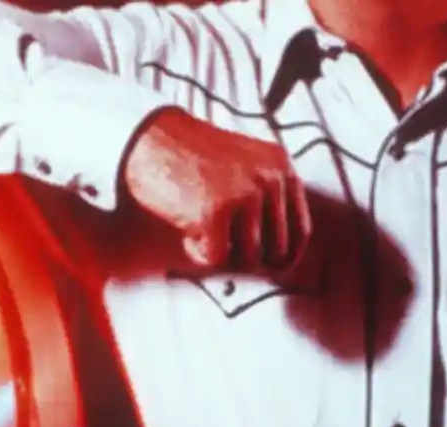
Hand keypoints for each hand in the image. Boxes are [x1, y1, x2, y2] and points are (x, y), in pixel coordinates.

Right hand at [122, 108, 311, 271]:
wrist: (145, 134)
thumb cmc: (190, 158)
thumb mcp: (243, 168)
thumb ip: (267, 203)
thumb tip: (282, 265)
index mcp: (281, 168)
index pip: (301, 232)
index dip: (285, 259)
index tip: (268, 272)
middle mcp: (270, 180)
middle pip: (275, 252)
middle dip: (247, 260)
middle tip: (221, 247)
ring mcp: (245, 193)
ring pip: (246, 258)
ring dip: (221, 255)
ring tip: (199, 229)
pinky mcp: (216, 209)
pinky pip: (216, 258)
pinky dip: (197, 254)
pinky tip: (186, 233)